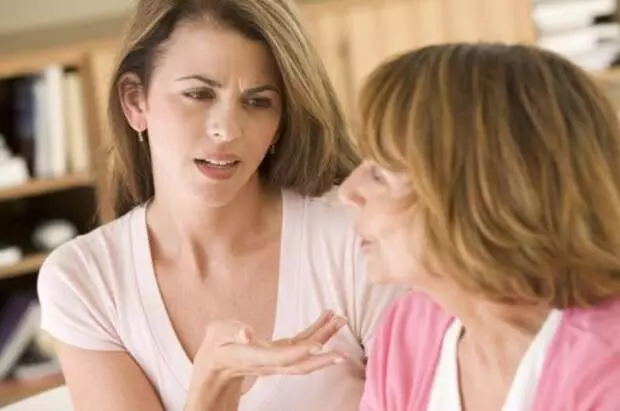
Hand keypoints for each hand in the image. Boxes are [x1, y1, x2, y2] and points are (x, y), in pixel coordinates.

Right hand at [186, 311, 347, 409]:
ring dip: (324, 338)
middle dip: (323, 354)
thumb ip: (232, 332)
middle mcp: (270, 363)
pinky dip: (315, 333)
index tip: (320, 345)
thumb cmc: (217, 345)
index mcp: (255, 357)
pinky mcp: (281, 354)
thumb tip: (246, 332)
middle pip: (300, 363)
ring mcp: (278, 360)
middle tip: (342, 340)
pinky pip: (302, 346)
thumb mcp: (218, 333)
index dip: (301, 352)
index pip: (281, 358)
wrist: (216, 364)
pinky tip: (326, 319)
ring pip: (305, 354)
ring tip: (340, 320)